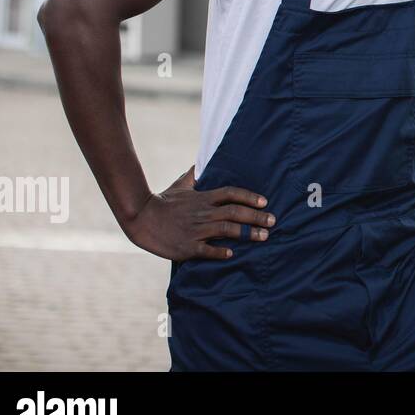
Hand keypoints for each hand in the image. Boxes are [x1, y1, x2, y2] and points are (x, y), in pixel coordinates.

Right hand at [123, 166, 273, 260]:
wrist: (141, 218)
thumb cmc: (163, 201)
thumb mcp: (181, 185)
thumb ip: (195, 174)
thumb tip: (202, 161)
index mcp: (203, 198)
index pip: (231, 194)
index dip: (249, 197)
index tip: (265, 202)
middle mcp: (203, 213)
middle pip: (234, 212)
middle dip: (256, 217)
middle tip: (273, 222)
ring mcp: (195, 230)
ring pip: (226, 230)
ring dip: (247, 233)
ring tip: (264, 237)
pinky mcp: (187, 246)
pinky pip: (206, 250)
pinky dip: (220, 251)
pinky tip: (232, 253)